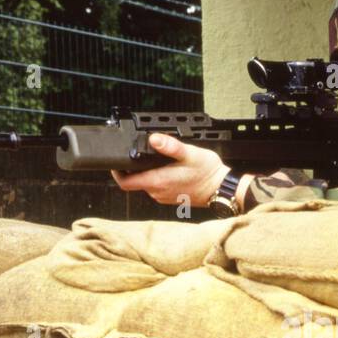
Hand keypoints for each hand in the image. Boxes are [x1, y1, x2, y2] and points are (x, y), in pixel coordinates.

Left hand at [110, 133, 227, 206]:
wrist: (221, 188)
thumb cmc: (207, 173)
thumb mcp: (189, 153)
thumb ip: (170, 146)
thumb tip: (153, 139)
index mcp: (158, 181)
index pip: (126, 183)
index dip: (116, 173)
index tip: (116, 163)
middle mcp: (158, 192)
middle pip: (135, 182)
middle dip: (133, 169)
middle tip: (137, 154)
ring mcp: (164, 196)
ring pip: (146, 184)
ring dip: (146, 172)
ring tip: (154, 159)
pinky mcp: (170, 198)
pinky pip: (157, 187)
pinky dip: (157, 178)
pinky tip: (167, 169)